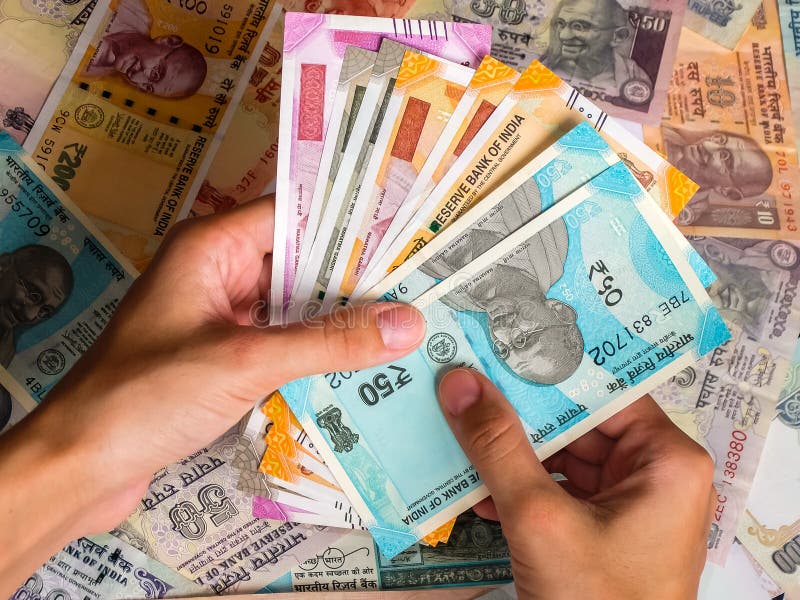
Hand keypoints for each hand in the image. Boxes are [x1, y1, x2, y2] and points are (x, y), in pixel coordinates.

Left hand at [0, 197, 424, 592]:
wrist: (81, 466)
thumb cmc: (148, 396)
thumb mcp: (246, 362)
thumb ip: (329, 341)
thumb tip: (408, 324)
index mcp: (211, 248)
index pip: (293, 214)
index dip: (349, 221)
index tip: (406, 233)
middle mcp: (216, 273)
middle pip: (298, 263)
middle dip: (354, 278)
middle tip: (420, 286)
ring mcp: (218, 318)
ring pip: (292, 307)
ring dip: (337, 320)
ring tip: (405, 325)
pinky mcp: (220, 359)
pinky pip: (279, 344)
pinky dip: (314, 352)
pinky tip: (361, 366)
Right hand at [438, 369, 713, 599]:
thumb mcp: (540, 519)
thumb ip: (498, 448)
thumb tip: (460, 383)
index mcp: (666, 460)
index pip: (603, 390)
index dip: (549, 367)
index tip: (499, 344)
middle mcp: (653, 476)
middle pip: (578, 423)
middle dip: (519, 414)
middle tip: (466, 383)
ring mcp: (626, 507)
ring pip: (560, 458)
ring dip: (510, 456)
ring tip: (459, 430)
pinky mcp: (601, 534)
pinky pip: (556, 493)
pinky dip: (518, 492)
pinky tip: (476, 492)